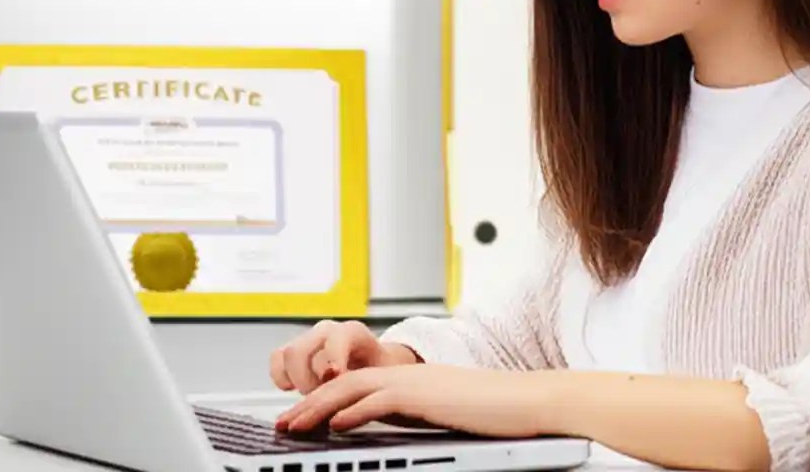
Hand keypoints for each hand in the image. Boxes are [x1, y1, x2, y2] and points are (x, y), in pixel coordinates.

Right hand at [270, 320, 418, 393]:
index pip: (336, 339)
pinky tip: (295, 390)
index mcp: (353, 332)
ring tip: (314, 396)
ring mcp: (309, 338)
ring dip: (296, 381)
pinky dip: (282, 377)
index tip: (334, 380)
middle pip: (300, 350)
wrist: (377, 364)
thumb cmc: (381, 371)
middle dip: (307, 381)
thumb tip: (348, 400)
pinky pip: (277, 360)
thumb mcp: (383, 375)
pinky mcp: (295, 350)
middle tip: (321, 398)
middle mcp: (327, 331)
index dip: (332, 360)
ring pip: (286, 355)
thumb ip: (367, 382)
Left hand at [274, 364, 554, 437]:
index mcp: (408, 381)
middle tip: (282, 423)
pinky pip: (380, 399)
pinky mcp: (425, 395)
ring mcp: (415, 382)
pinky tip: (335, 424)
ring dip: (318, 407)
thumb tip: (384, 434)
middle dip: (307, 404)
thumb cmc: (492, 414)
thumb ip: (412, 418)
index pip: (354, 386)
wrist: (527, 402)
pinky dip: (353, 411)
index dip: (322, 402)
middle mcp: (406, 375)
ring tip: (294, 425)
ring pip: (351, 388)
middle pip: (342, 383)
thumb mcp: (442, 416)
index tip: (299, 419)